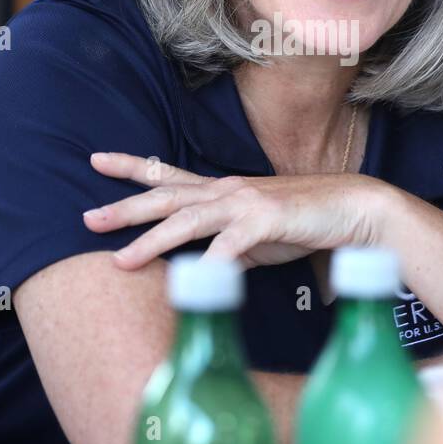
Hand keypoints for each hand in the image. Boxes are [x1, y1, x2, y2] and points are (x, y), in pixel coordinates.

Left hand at [85, 152, 387, 269]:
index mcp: (223, 190)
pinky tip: (190, 283)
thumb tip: (203, 266)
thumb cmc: (305, 222)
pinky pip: (229, 247)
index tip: (96, 160)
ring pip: (188, 220)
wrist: (354, 209)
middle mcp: (227, 191)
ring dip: (152, 240)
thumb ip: (226, 246)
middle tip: (88, 219)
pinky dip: (208, 266)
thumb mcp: (255, 236)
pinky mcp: (266, 222)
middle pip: (166, 196)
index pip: (168, 175)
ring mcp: (245, 203)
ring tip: (121, 260)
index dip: (131, 167)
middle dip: (125, 207)